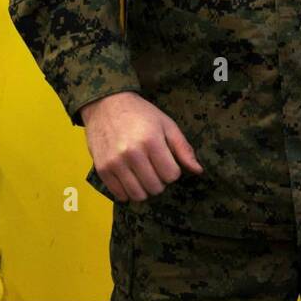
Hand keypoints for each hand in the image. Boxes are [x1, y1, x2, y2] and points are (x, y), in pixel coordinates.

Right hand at [80, 91, 202, 201]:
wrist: (107, 106)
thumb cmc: (141, 114)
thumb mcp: (167, 125)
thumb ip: (183, 148)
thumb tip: (199, 170)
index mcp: (151, 141)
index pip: (171, 175)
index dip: (173, 171)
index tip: (168, 162)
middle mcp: (132, 153)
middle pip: (155, 187)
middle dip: (160, 181)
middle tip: (156, 168)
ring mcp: (115, 163)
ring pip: (138, 195)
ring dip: (145, 189)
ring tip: (144, 175)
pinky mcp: (102, 169)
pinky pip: (119, 195)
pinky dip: (128, 192)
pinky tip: (131, 179)